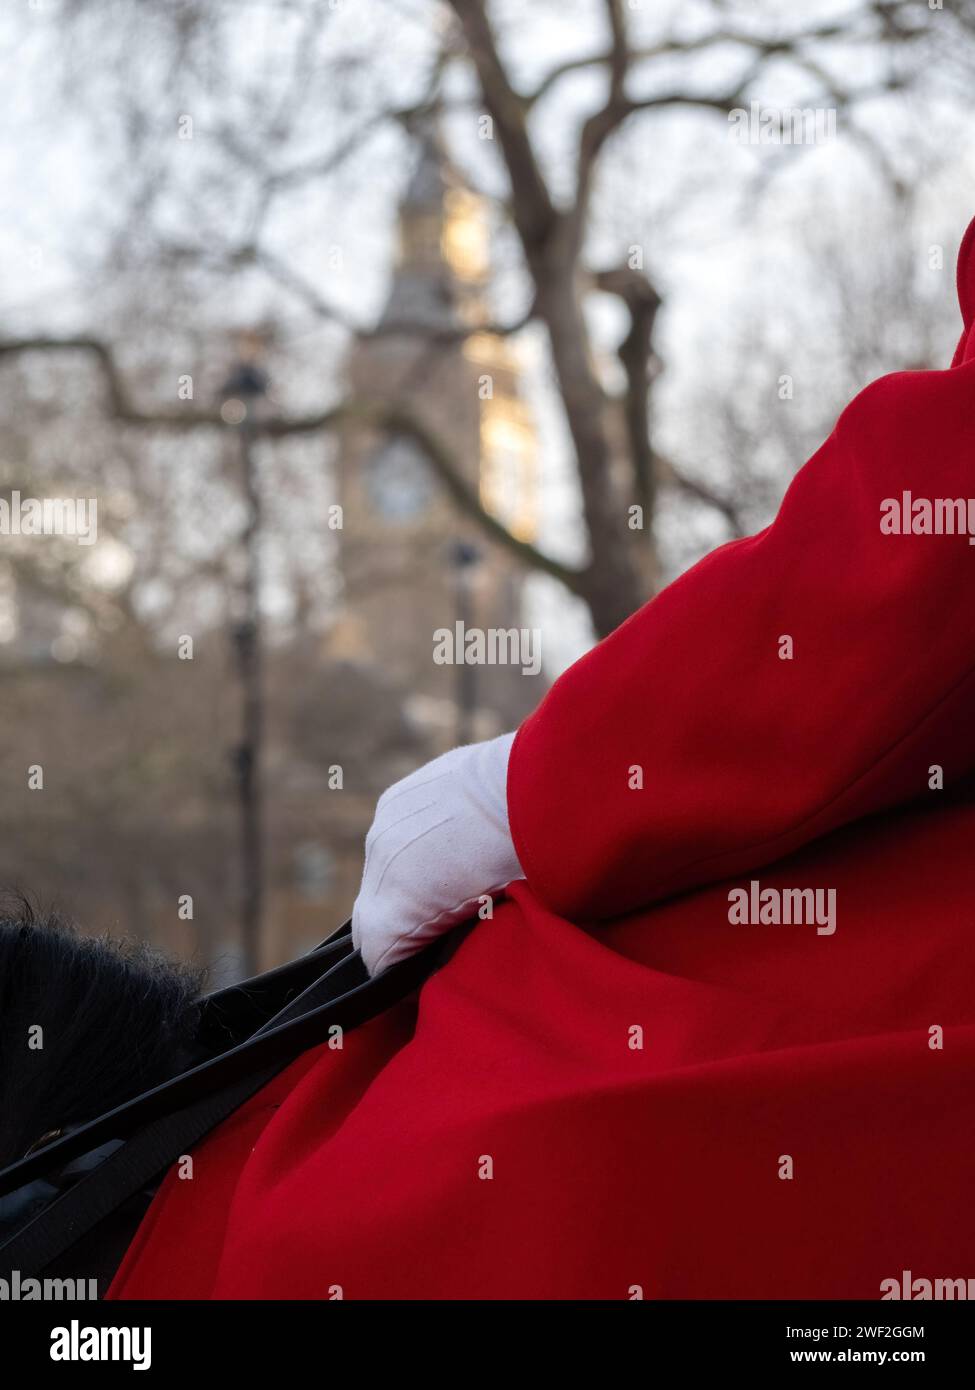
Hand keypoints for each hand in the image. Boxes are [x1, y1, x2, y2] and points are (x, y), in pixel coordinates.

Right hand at [352, 732, 522, 975]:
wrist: (538, 789)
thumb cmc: (527, 865)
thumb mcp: (494, 924)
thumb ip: (455, 948)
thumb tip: (444, 960)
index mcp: (395, 910)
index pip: (376, 959)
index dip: (403, 972)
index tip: (436, 970)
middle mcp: (377, 868)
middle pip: (371, 919)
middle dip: (403, 931)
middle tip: (452, 928)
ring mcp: (383, 828)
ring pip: (379, 876)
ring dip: (405, 886)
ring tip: (455, 881)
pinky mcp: (393, 800)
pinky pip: (390, 839)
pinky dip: (410, 849)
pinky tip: (450, 844)